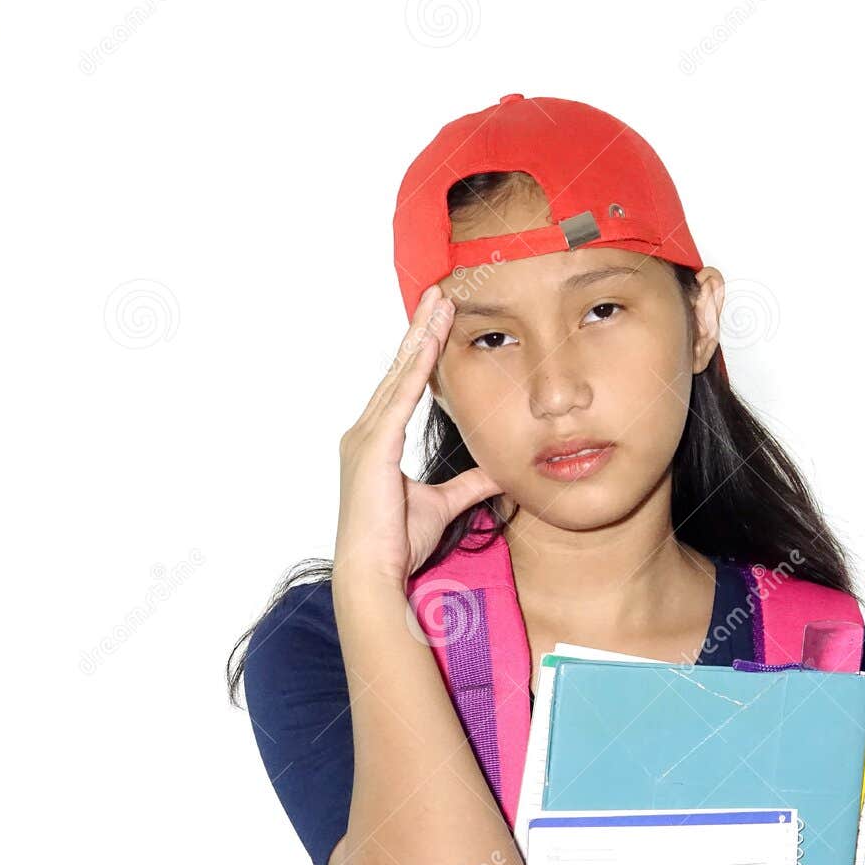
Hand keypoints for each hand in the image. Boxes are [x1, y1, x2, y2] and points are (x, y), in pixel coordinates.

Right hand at [333, 284, 502, 591]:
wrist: (374, 571)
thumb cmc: (397, 542)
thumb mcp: (444, 504)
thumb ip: (470, 484)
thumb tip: (498, 472)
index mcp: (377, 441)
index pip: (404, 384)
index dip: (421, 350)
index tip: (438, 319)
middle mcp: (366, 431)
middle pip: (399, 369)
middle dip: (420, 329)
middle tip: (438, 293)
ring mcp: (366, 436)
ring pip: (400, 374)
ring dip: (420, 336)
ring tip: (439, 302)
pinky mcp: (374, 447)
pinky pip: (400, 397)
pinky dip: (416, 367)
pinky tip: (430, 341)